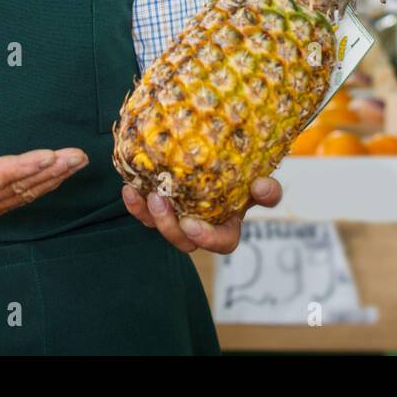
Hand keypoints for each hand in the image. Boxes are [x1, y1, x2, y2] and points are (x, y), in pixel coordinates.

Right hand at [0, 102, 87, 237]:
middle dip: (50, 172)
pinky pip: (16, 201)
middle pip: (16, 187)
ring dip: (52, 180)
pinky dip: (40, 189)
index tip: (48, 156)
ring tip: (76, 163)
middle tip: (77, 156)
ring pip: (21, 196)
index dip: (21, 167)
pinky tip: (56, 177)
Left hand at [121, 177, 281, 254]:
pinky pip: (146, 214)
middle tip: (162, 203)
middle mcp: (202, 228)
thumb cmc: (242, 172)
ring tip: (150, 195)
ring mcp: (179, 219)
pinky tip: (130, 188)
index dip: (208, 238)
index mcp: (227, 225)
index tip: (192, 224)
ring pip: (164, 230)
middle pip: (186, 241)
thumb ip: (266, 188)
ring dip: (154, 217)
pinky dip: (137, 205)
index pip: (224, 242)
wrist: (214, 155)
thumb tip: (262, 185)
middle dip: (171, 227)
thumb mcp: (259, 179)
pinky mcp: (160, 208)